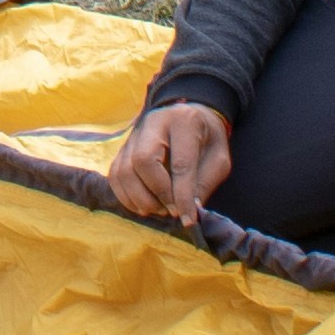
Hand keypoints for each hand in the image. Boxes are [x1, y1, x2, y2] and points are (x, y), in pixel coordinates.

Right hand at [108, 102, 233, 224]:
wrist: (190, 116)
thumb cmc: (207, 140)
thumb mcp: (219, 160)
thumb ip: (204, 184)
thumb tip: (187, 211)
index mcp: (184, 122)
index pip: (179, 163)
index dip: (182, 196)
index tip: (187, 218)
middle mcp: (154, 123)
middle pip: (142, 161)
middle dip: (157, 194)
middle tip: (171, 210)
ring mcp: (134, 134)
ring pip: (124, 170)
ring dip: (140, 199)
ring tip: (159, 209)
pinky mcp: (123, 148)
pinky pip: (115, 175)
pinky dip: (126, 197)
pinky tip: (144, 206)